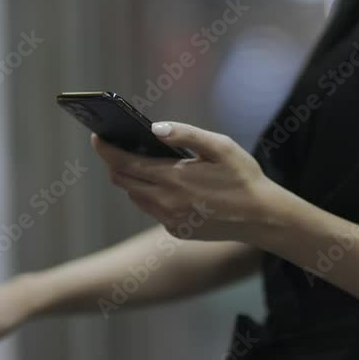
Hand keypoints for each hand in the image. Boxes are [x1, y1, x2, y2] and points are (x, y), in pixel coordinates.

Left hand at [92, 122, 289, 242]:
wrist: (262, 218)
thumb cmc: (244, 177)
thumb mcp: (221, 147)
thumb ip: (186, 134)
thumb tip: (154, 128)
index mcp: (174, 178)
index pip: (124, 163)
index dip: (106, 149)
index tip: (97, 136)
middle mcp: (166, 203)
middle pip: (123, 181)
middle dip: (116, 163)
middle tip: (118, 146)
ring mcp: (170, 220)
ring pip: (135, 197)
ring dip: (133, 180)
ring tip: (141, 162)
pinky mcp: (176, 231)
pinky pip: (153, 209)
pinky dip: (151, 195)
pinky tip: (166, 184)